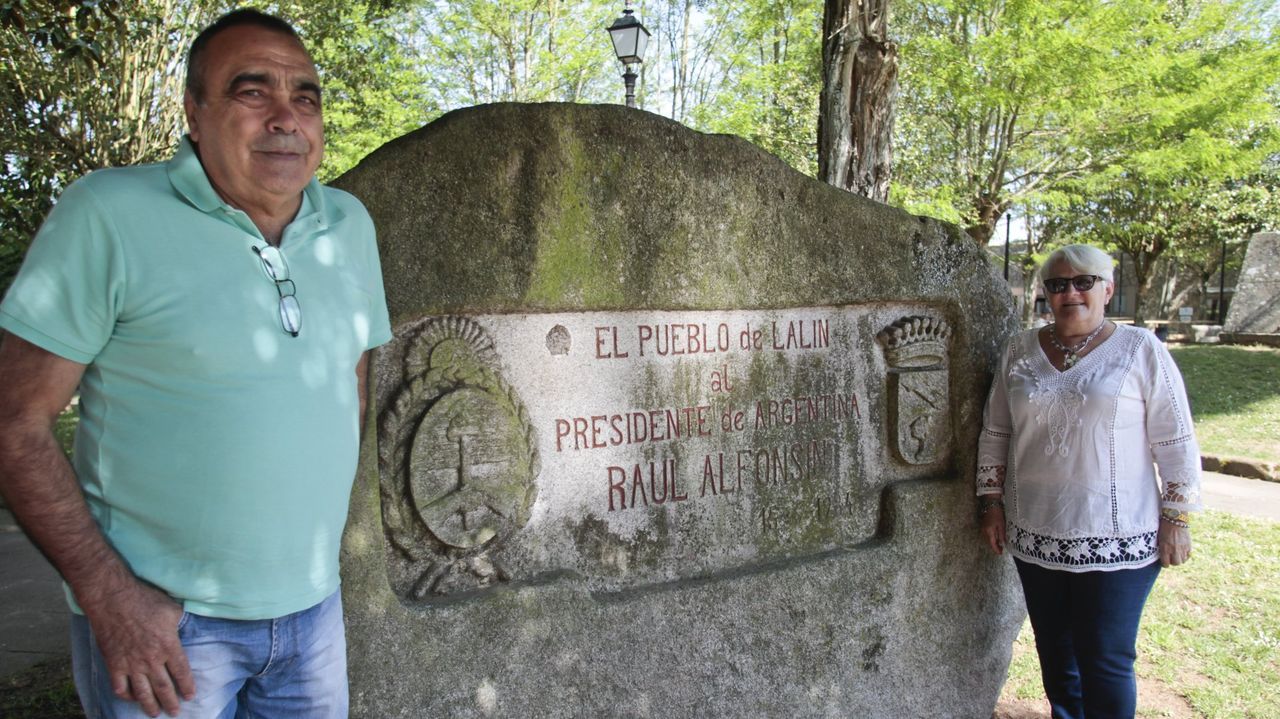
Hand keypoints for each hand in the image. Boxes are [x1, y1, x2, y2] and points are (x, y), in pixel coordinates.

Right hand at [80, 573, 194, 716]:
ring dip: (150, 705)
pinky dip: (126, 695)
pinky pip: (120, 687)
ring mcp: (131, 664)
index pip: (182, 672)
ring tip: (156, 714)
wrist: (112, 599)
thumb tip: (182, 628)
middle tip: (176, 712)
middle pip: (164, 687)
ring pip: (143, 692)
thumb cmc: (144, 600)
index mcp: (169, 646)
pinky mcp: (114, 664)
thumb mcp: (171, 609)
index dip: (187, 686)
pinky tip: (132, 697)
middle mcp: (151, 659)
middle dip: (171, 702)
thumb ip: (179, 624)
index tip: (190, 696)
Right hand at [981, 505, 1006, 554]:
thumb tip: (1003, 543)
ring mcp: (983, 528)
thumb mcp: (1002, 525)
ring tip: (1001, 543)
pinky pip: (988, 534)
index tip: (1001, 553)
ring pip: (989, 538)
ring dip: (994, 542)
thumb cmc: (997, 514)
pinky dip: (992, 537)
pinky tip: (997, 536)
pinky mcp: (984, 526)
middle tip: (1002, 549)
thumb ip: (1002, 535)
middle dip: (995, 546)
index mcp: (989, 532)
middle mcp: (984, 532)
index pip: (992, 544)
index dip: (996, 549)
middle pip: (989, 542)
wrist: (991, 504)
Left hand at [1158, 520, 1191, 566]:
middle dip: (1172, 562)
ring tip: (1177, 555)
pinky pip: (1188, 556)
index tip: (1164, 562)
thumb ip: (1162, 547)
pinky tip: (1182, 552)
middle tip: (1171, 558)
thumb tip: (1162, 555)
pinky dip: (1185, 556)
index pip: (1166, 563)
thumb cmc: (1164, 527)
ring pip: (1182, 561)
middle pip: (1176, 563)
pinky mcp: (1189, 545)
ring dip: (1179, 559)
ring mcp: (1183, 548)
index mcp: (1165, 548)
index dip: (1164, 564)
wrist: (1175, 519)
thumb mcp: (1159, 538)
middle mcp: (1174, 550)